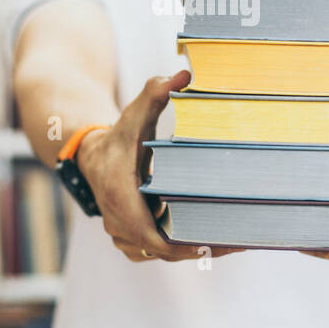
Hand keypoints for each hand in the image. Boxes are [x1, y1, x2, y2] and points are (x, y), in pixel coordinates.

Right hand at [76, 69, 241, 262]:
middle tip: (236, 242)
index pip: (149, 235)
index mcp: (119, 193)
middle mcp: (117, 220)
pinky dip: (180, 251)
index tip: (210, 242)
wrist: (92, 158)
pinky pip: (155, 253)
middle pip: (162, 250)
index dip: (180, 245)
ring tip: (231, 243)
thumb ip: (155, 92)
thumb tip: (183, 73)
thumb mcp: (135, 112)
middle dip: (198, 249)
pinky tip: (210, 243)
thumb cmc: (119, 136)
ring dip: (192, 251)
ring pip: (160, 254)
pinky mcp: (128, 239)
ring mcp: (121, 233)